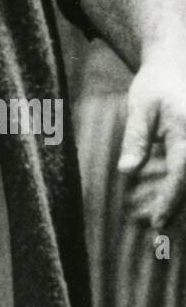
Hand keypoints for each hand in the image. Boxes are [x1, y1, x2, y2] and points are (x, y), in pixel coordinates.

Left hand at [119, 50, 185, 227]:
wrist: (177, 65)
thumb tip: (127, 172)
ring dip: (182, 201)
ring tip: (164, 237)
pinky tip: (169, 209)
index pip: (181, 173)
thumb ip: (136, 140)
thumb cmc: (155, 86)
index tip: (156, 224)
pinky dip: (182, 189)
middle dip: (179, 208)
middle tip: (160, 242)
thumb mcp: (140, 107)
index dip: (170, 201)